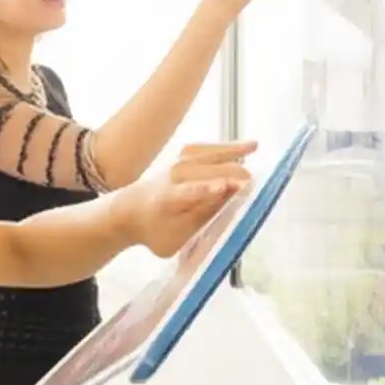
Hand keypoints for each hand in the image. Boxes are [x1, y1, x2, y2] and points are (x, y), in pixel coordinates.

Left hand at [114, 141, 255, 257]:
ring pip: (208, 156)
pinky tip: (246, 148)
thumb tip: (228, 196)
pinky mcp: (181, 158)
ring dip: (231, 153)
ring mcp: (176, 164)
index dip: (207, 189)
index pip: (189, 193)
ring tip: (254, 148)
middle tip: (255, 186)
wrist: (129, 212)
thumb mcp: (177, 237)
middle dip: (231, 175)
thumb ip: (203, 216)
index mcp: (167, 200)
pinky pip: (206, 150)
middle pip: (206, 172)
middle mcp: (171, 178)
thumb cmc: (156, 230)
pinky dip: (224, 148)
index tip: (226, 187)